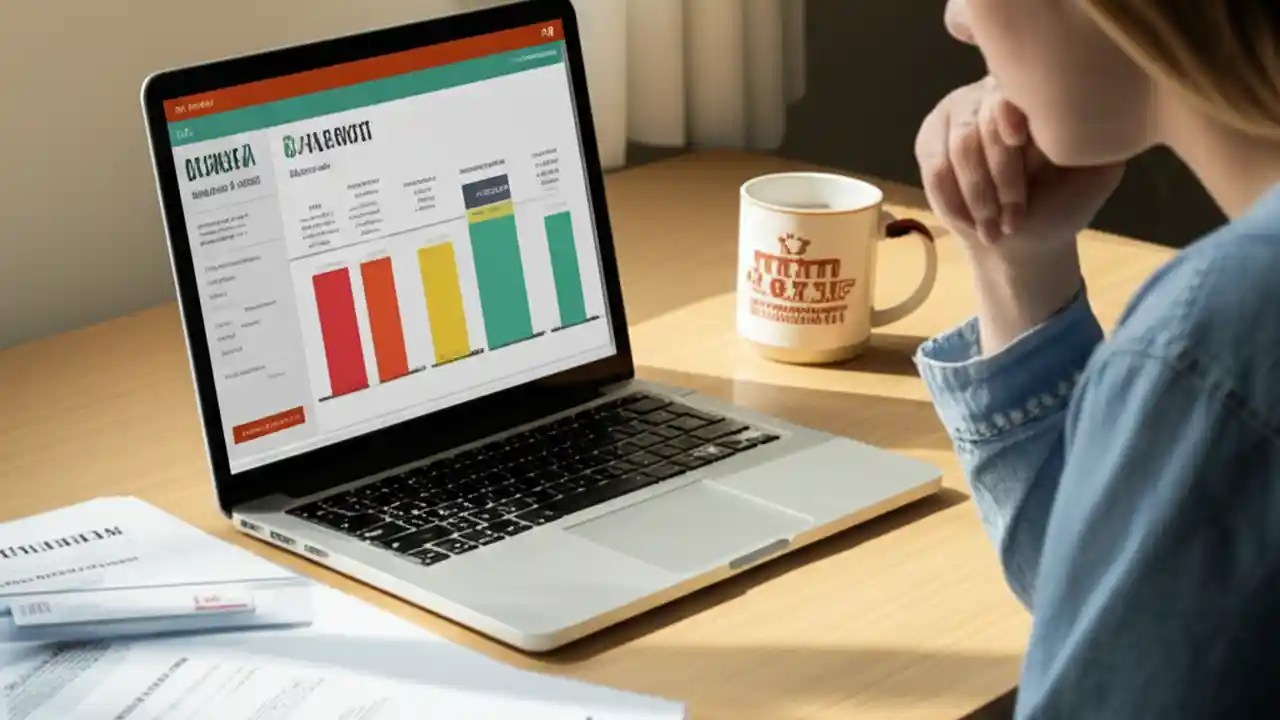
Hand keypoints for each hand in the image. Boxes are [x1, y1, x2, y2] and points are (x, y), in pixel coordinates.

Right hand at [915, 76, 1124, 352]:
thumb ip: (1092, 141)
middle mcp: (992, 91)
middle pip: (984, 124)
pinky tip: (970, 222)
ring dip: (978, 196)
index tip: (1018, 138)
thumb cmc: (1063, 203)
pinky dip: (952, 200)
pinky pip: (935, 167)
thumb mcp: (1097, 173)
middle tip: (1013, 221)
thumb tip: (1084, 110)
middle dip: (1000, 179)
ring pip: (960, 148)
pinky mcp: (930, 140)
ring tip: (994, 229)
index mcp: (1035, 92)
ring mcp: (956, 112)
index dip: (1009, 111)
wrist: (1022, 238)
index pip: (1014, 90)